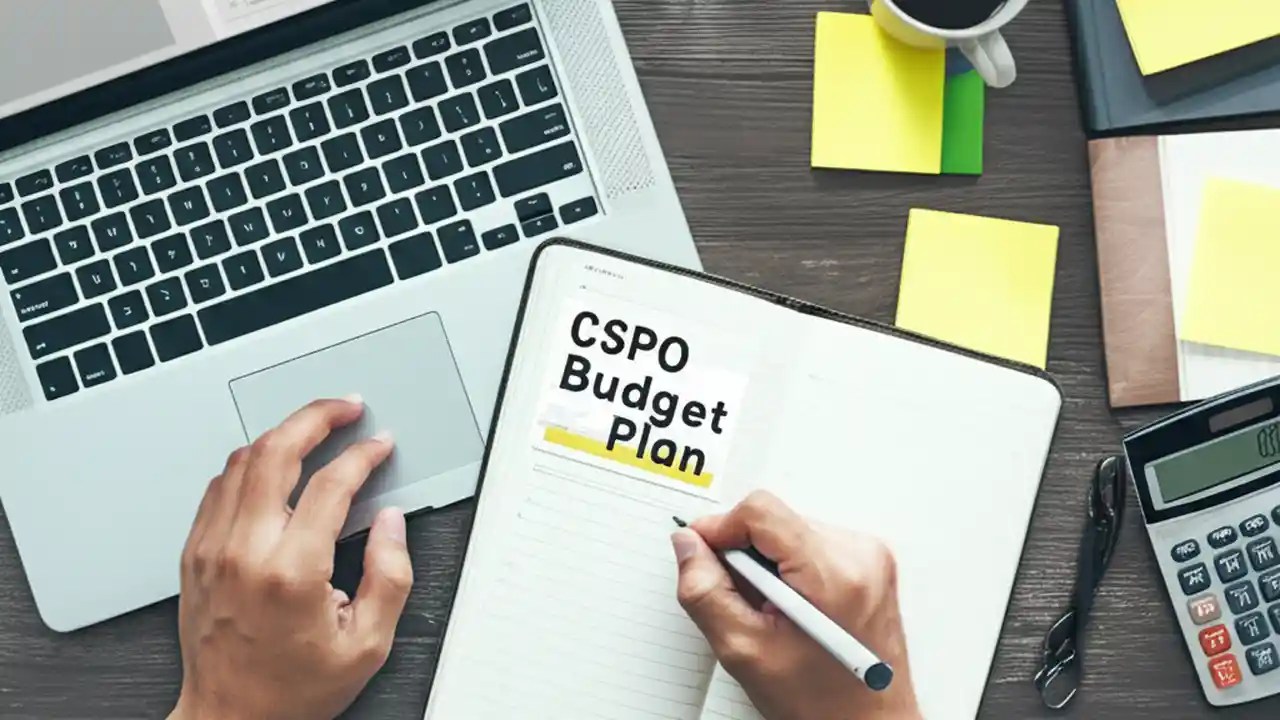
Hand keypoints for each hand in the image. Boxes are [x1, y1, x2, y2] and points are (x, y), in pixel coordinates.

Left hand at [169, 397, 413, 719]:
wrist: (230, 719)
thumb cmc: (293, 689)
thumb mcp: (367, 644)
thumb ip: (389, 576)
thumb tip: (390, 523)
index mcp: (291, 572)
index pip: (331, 484)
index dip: (363, 455)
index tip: (380, 445)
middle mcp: (244, 551)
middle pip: (276, 451)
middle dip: (317, 416)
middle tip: (346, 406)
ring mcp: (211, 549)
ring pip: (241, 460)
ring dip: (281, 432)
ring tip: (314, 426)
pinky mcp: (194, 554)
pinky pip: (218, 485)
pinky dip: (249, 461)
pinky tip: (273, 461)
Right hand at [672, 491, 920, 719]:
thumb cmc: (820, 704)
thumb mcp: (746, 652)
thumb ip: (707, 592)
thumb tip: (688, 546)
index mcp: (833, 575)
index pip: (762, 512)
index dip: (721, 528)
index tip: (704, 554)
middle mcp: (859, 556)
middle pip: (775, 520)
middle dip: (746, 555)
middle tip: (746, 603)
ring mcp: (870, 557)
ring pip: (790, 530)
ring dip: (769, 564)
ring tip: (774, 612)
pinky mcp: (870, 562)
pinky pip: (811, 543)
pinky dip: (791, 569)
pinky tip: (793, 608)